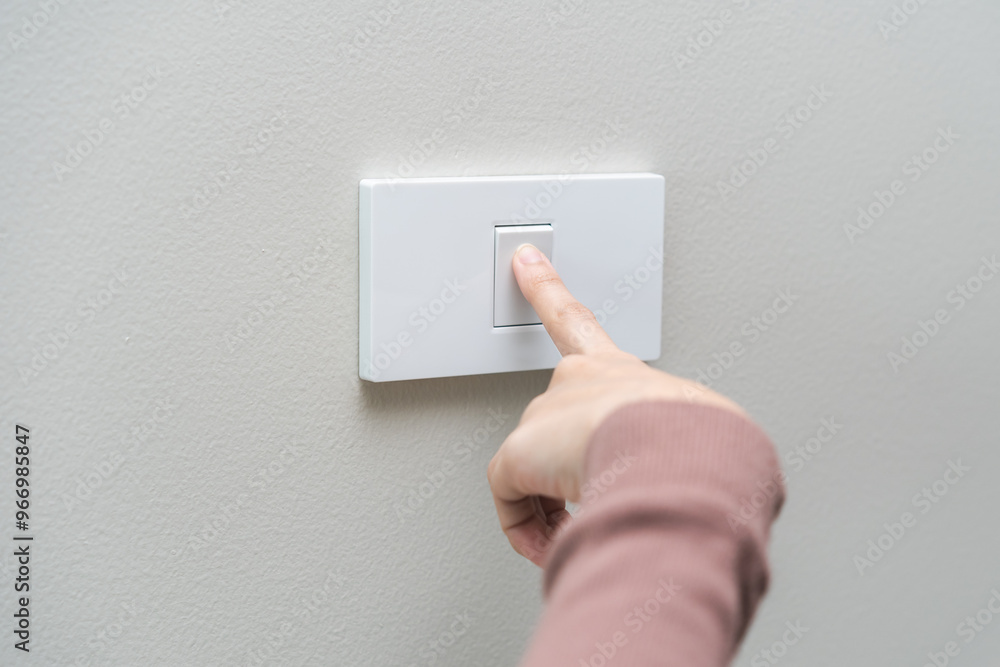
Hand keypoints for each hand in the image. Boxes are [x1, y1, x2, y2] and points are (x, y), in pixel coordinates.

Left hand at [487, 243, 745, 565]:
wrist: (685, 452)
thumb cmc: (707, 447)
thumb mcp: (705, 436)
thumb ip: (688, 450)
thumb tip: (696, 490)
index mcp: (623, 373)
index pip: (578, 323)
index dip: (547, 288)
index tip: (524, 259)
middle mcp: (581, 383)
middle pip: (556, 429)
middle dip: (567, 469)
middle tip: (595, 500)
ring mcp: (548, 413)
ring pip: (535, 471)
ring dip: (556, 508)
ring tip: (591, 522)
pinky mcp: (522, 452)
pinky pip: (510, 499)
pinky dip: (525, 528)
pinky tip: (551, 542)